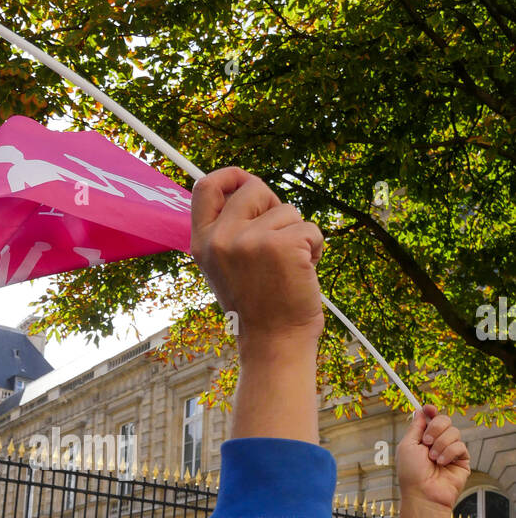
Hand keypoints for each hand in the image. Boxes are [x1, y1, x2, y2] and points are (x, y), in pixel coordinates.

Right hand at [191, 168, 324, 346]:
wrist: (274, 342)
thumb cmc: (257, 305)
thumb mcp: (226, 265)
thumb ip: (229, 230)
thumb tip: (249, 187)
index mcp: (202, 242)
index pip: (206, 187)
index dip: (230, 176)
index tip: (246, 182)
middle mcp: (221, 238)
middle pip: (254, 188)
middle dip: (274, 208)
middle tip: (278, 240)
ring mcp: (250, 241)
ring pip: (287, 210)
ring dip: (297, 234)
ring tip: (289, 267)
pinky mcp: (282, 245)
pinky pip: (310, 227)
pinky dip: (315, 247)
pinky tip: (304, 272)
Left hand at [396, 406, 470, 517]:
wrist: (424, 493)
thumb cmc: (411, 473)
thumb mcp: (407, 445)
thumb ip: (416, 427)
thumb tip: (420, 410)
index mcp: (422, 439)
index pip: (431, 418)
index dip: (431, 411)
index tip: (429, 408)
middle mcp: (437, 443)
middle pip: (444, 420)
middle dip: (436, 428)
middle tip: (427, 442)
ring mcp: (450, 450)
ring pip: (453, 431)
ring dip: (441, 444)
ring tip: (433, 459)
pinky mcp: (462, 459)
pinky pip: (460, 445)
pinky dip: (449, 452)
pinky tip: (442, 463)